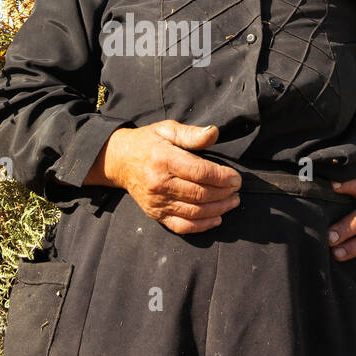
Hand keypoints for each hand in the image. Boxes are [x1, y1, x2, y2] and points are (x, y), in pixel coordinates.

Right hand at [84, 121, 240, 234]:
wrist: (119, 161)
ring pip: (194, 212)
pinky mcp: (155, 214)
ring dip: (218, 209)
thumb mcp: (167, 129)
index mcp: (164, 159)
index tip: (236, 178)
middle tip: (237, 189)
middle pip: (200, 194)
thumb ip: (192, 134)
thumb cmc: (147, 142)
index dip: (222, 177)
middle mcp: (160, 183)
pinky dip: (201, 226)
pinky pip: (181, 226)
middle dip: (224, 193)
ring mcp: (157, 202)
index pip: (200, 172)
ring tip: (232, 202)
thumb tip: (214, 133)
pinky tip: (216, 219)